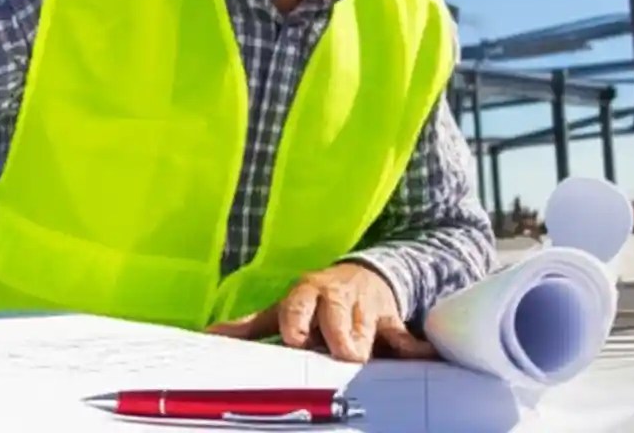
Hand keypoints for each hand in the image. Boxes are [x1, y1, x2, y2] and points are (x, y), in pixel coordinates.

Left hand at [206, 262, 435, 362]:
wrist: (363, 278)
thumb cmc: (314, 302)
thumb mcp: (282, 309)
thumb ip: (250, 326)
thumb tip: (209, 334)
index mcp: (306, 293)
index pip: (299, 304)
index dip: (298, 322)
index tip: (297, 338)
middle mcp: (336, 298)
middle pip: (337, 319)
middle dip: (339, 337)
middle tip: (341, 352)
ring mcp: (366, 309)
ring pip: (367, 332)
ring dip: (366, 346)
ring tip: (361, 355)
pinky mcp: (392, 321)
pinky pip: (403, 336)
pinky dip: (413, 347)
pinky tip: (424, 354)